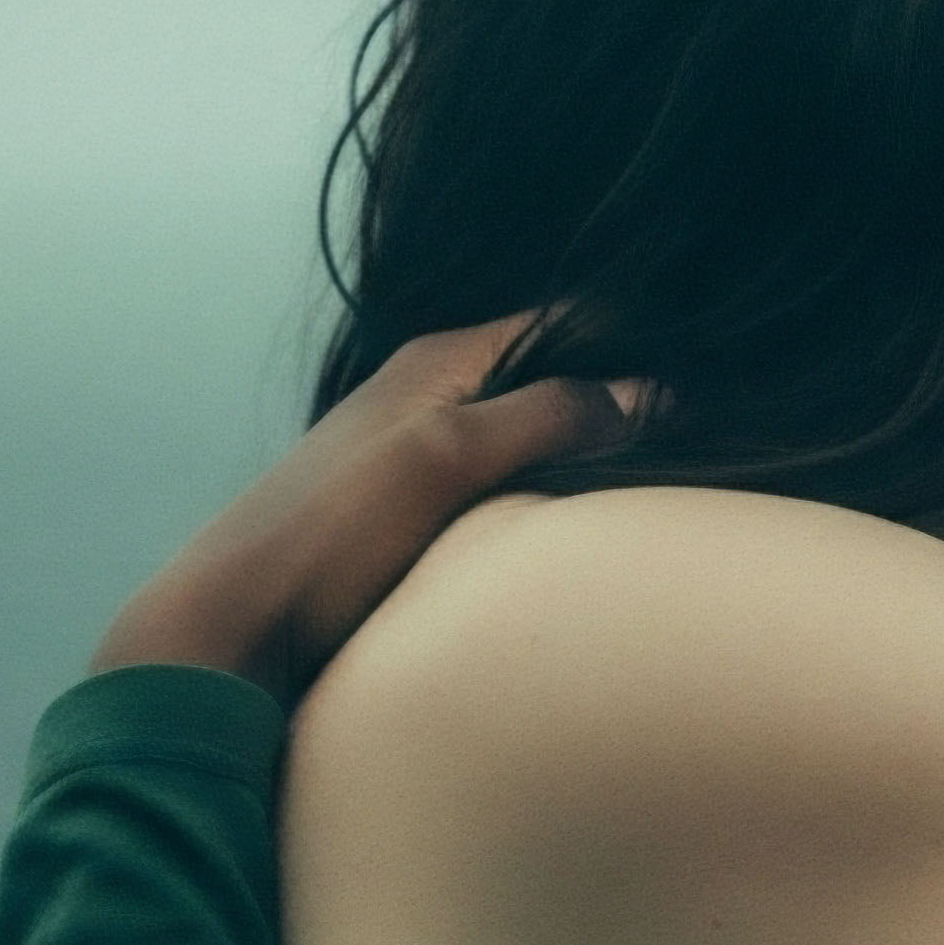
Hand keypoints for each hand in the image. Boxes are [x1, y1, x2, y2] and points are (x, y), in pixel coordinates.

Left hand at [88, 312, 650, 702]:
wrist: (233, 627)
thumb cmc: (328, 533)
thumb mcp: (445, 458)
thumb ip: (548, 413)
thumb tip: (651, 392)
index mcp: (437, 360)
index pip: (563, 317)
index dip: (634, 339)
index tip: (710, 374)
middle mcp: (430, 396)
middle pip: (553, 376)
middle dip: (621, 396)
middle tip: (705, 432)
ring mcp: (420, 458)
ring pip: (533, 436)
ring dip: (588, 453)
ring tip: (663, 480)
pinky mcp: (412, 519)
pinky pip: (507, 489)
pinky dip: (552, 496)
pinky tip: (583, 529)